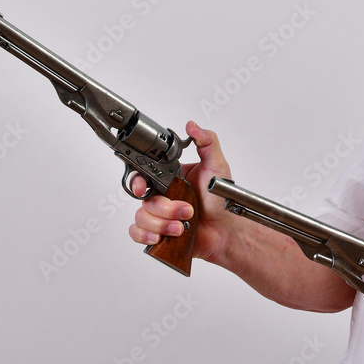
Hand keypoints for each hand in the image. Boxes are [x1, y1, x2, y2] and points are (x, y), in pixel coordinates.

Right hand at [127, 120, 231, 262]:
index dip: (138, 180)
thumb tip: (192, 125)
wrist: (226, 231)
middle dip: (162, 207)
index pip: (144, 173)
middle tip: (184, 210)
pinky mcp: (158, 233)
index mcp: (171, 177)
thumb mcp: (217, 166)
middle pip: (143, 198)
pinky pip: (137, 233)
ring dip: (163, 223)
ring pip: (142, 217)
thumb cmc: (222, 200)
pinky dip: (146, 236)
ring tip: (184, 225)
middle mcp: (163, 195)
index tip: (143, 187)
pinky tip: (162, 237)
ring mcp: (159, 215)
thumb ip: (207, 142)